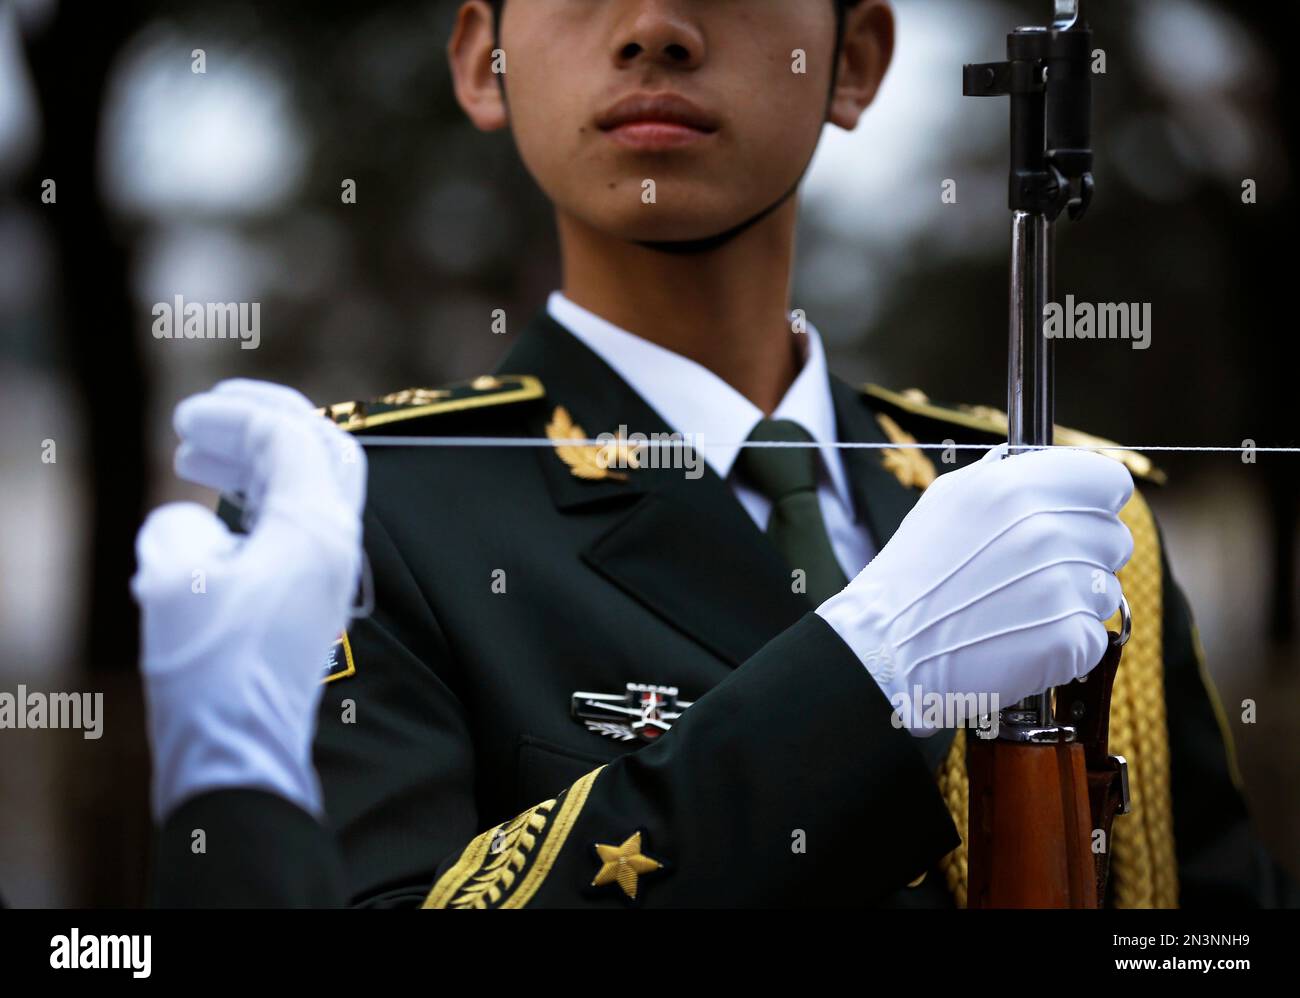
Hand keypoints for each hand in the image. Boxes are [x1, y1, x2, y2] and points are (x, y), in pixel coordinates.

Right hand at [131, 379, 365, 818]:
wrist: (242, 754)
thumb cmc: (213, 671)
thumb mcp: (174, 580)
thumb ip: (181, 528)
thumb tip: (195, 528)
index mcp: (317, 527)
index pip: (289, 436)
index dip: (234, 415)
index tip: (182, 420)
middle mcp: (339, 542)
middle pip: (321, 448)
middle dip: (264, 420)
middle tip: (205, 417)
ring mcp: (332, 570)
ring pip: (310, 485)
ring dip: (257, 460)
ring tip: (192, 456)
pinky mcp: (315, 597)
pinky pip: (298, 523)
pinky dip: (260, 500)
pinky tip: (213, 510)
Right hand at [817, 446, 1132, 734]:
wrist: (886, 647)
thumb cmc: (911, 575)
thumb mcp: (945, 500)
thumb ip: (1002, 476)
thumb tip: (1039, 463)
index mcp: (1018, 487)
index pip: (1110, 482)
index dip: (1095, 501)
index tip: (1077, 518)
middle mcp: (1046, 530)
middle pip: (1115, 538)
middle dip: (1085, 556)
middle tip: (1035, 575)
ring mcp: (1061, 586)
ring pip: (1107, 590)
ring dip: (1075, 601)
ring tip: (1020, 609)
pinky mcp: (1067, 638)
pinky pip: (1095, 636)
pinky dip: (1066, 644)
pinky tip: (1023, 638)